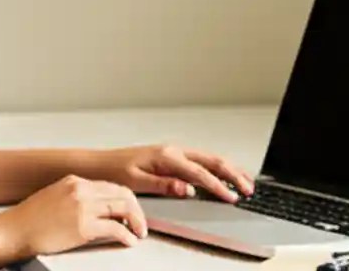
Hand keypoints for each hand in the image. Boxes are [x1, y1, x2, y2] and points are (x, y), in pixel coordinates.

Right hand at [0, 175, 146, 256]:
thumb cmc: (30, 219)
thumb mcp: (55, 197)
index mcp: (74, 181)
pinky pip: (115, 228)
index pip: (110, 185)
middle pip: (121, 193)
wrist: (14, 231)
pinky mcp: (83, 226)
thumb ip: (76, 197)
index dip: (125, 199)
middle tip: (140, 222)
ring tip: (138, 231)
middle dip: (136, 208)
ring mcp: (82, 207)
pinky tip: (129, 241)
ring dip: (136, 220)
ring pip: (122, 207)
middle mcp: (80, 190)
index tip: (130, 210)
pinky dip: (127, 235)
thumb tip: (97, 207)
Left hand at [91, 144, 255, 202]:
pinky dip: (216, 168)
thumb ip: (164, 185)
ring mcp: (174, 153)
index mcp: (167, 156)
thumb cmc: (115, 171)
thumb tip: (188, 188)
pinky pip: (200, 161)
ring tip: (244, 182)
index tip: (232, 197)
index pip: (200, 172)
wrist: (100, 164)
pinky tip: (223, 176)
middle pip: (212, 160)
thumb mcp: (137, 182)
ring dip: (228, 170)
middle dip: (233, 173)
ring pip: (209, 159)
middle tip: (248, 188)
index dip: (218, 186)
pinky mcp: (172, 158)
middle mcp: (173, 151)